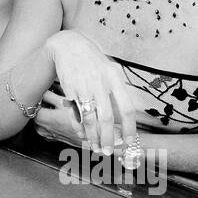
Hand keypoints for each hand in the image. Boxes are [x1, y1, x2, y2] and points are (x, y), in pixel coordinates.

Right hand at [44, 30, 136, 153]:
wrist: (68, 45)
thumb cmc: (93, 61)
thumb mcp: (110, 70)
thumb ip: (118, 92)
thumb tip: (125, 120)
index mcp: (115, 78)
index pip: (126, 109)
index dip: (129, 128)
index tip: (129, 143)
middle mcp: (100, 83)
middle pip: (107, 118)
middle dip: (108, 138)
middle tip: (108, 151)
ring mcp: (84, 87)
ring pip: (89, 119)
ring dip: (93, 137)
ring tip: (96, 147)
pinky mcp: (70, 90)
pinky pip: (75, 113)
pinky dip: (79, 127)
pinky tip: (83, 135)